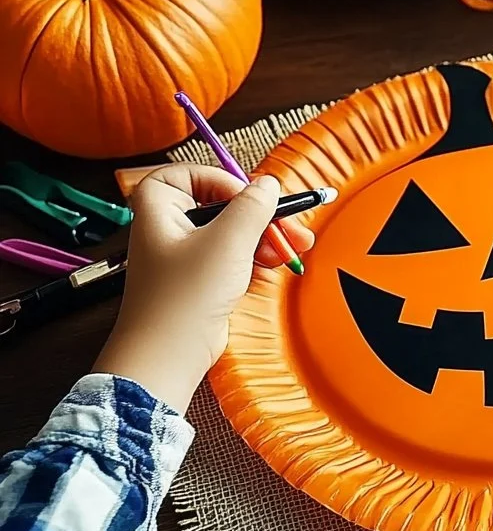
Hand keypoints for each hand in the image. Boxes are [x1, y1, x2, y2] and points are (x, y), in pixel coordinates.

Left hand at [94, 164, 314, 412]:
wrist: (169, 356)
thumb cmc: (185, 297)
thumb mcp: (227, 241)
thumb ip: (252, 207)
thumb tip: (268, 184)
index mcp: (159, 209)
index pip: (188, 174)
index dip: (221, 180)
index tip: (248, 196)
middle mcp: (169, 229)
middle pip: (220, 205)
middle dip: (259, 215)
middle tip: (290, 225)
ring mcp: (186, 256)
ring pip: (232, 232)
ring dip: (264, 237)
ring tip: (295, 248)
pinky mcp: (202, 280)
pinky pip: (233, 257)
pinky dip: (256, 257)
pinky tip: (278, 262)